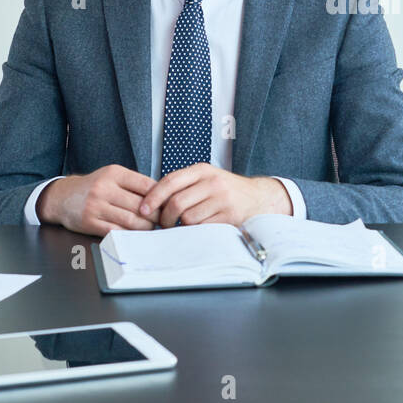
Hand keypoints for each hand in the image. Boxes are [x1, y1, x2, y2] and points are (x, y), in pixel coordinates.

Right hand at [36, 165, 158, 235]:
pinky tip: (134, 234)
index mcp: (114, 173)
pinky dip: (129, 234)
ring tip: (150, 227)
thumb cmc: (94, 187)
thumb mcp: (112, 176)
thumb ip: (134, 184)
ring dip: (145, 227)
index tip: (167, 205)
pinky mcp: (90, 222)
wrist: (62, 197)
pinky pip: (117, 231)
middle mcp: (105, 188)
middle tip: (162, 220)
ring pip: (131, 220)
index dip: (160, 197)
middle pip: (141, 205)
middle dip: (155, 215)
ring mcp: (96, 205)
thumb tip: (163, 196)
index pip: (147, 185)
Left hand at [136, 163, 291, 227]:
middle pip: (176, 203)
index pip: (170, 181)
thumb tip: (151, 201)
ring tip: (183, 226)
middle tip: (162, 224)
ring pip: (187, 218)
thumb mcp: (207, 178)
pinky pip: (202, 228)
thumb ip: (183, 185)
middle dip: (164, 218)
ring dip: (181, 227)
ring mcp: (223, 199)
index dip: (153, 197)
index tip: (143, 209)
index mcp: (203, 170)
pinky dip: (195, 232)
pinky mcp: (230, 216)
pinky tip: (198, 229)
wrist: (259, 198)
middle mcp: (213, 182)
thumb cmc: (226, 190)